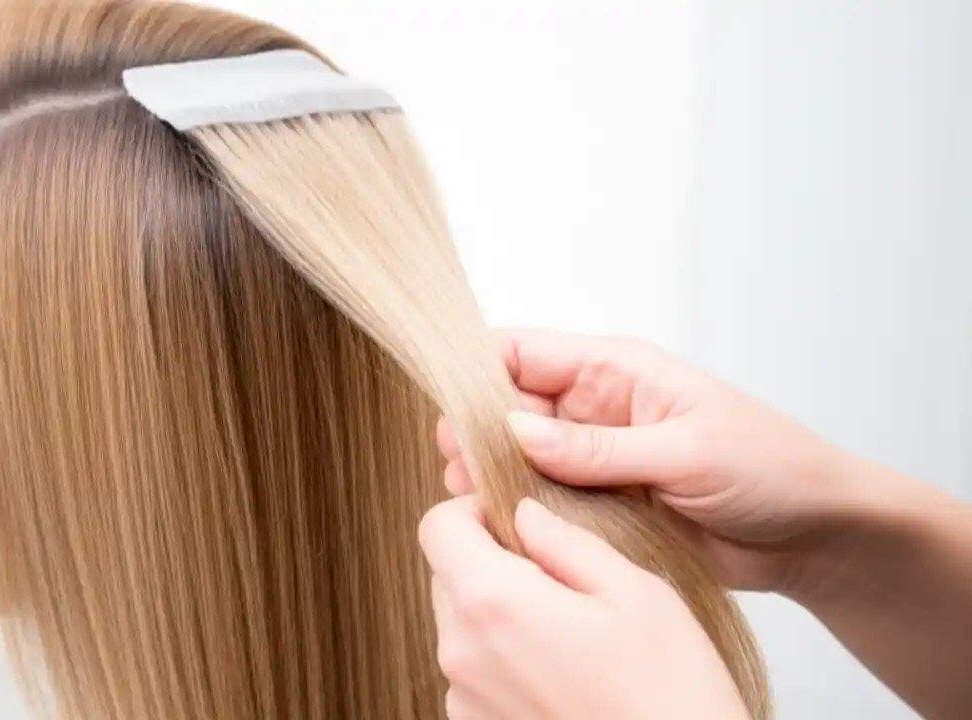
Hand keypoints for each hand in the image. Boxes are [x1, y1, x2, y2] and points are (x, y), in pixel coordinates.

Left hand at [418, 495, 747, 719]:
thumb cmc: (670, 693)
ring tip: (568, 633)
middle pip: (446, 575)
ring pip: (461, 623)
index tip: (514, 519)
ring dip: (499, 614)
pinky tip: (561, 672)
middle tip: (557, 579)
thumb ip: (567, 540)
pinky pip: (475, 670)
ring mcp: (464, 698)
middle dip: (490, 562)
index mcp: (494, 603)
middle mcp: (463, 652)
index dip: (473, 510)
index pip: (437, 526)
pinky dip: (504, 659)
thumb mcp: (636, 592)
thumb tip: (524, 513)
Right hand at [437, 328, 856, 594]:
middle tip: (457, 467)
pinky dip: (521, 513)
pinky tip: (501, 528)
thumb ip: (598, 447)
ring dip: (494, 475)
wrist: (816, 535)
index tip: (449, 407)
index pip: (522, 351)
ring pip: (519, 457)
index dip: (476, 370)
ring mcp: (596, 458)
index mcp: (616, 370)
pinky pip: (545, 502)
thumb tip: (515, 431)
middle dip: (475, 430)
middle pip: (508, 405)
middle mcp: (595, 408)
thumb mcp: (686, 451)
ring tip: (472, 500)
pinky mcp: (601, 505)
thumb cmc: (773, 468)